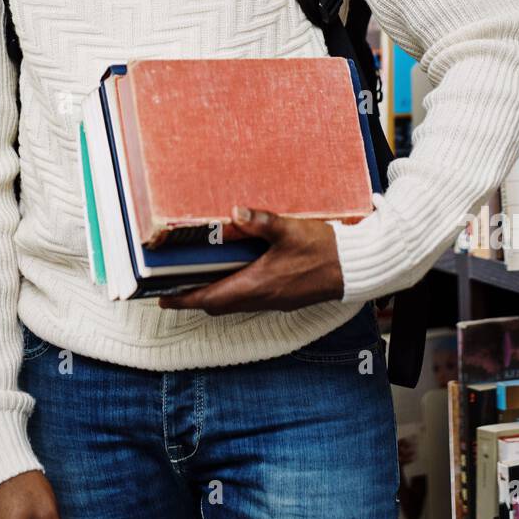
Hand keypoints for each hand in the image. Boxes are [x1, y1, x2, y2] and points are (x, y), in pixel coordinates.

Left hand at [157, 206, 344, 313]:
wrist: (354, 268)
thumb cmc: (323, 250)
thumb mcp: (289, 230)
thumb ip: (261, 221)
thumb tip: (234, 212)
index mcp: (257, 284)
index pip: (211, 298)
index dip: (185, 299)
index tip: (163, 298)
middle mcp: (262, 298)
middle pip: (218, 305)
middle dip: (195, 298)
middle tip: (175, 288)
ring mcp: (274, 301)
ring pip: (234, 304)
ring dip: (215, 295)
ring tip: (198, 280)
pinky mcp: (284, 298)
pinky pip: (250, 300)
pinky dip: (235, 292)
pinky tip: (236, 274)